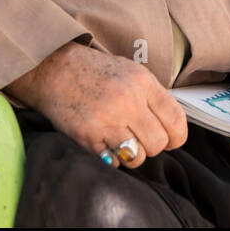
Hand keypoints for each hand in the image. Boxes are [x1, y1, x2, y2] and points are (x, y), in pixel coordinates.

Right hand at [5, 41, 185, 169]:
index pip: (176, 121)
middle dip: (152, 145)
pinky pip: (113, 163)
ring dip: (131, 154)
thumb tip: (172, 127)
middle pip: (159, 143)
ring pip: (137, 157)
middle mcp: (127, 101)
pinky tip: (104, 141)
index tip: (170, 139)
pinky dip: (111, 158)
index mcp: (142, 83)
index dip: (177, 136)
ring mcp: (106, 121)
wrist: (52, 68)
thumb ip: (153, 96)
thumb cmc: (94, 71)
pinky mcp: (87, 137)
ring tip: (120, 139)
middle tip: (140, 137)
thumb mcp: (131, 71)